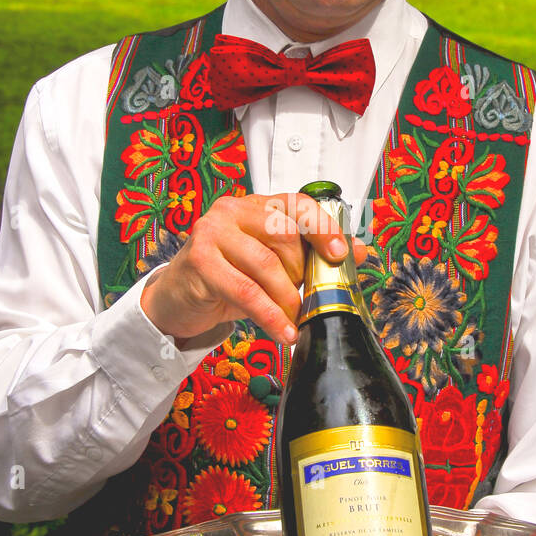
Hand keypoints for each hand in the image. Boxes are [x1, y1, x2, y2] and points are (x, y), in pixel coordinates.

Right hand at [140, 192, 368, 345]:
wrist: (177, 300)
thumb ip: (310, 255)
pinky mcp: (199, 260)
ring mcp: (212, 232)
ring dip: (288, 299)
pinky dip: (270, 315)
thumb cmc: (227, 279)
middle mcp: (233, 210)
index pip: (297, 204)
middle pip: (284, 233)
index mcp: (255, 205)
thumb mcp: (272, 265)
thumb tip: (358, 252)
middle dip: (301, 272)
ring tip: (294, 320)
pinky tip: (283, 331)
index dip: (323, 227)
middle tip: (305, 298)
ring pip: (266, 265)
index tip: (340, 253)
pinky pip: (246, 291)